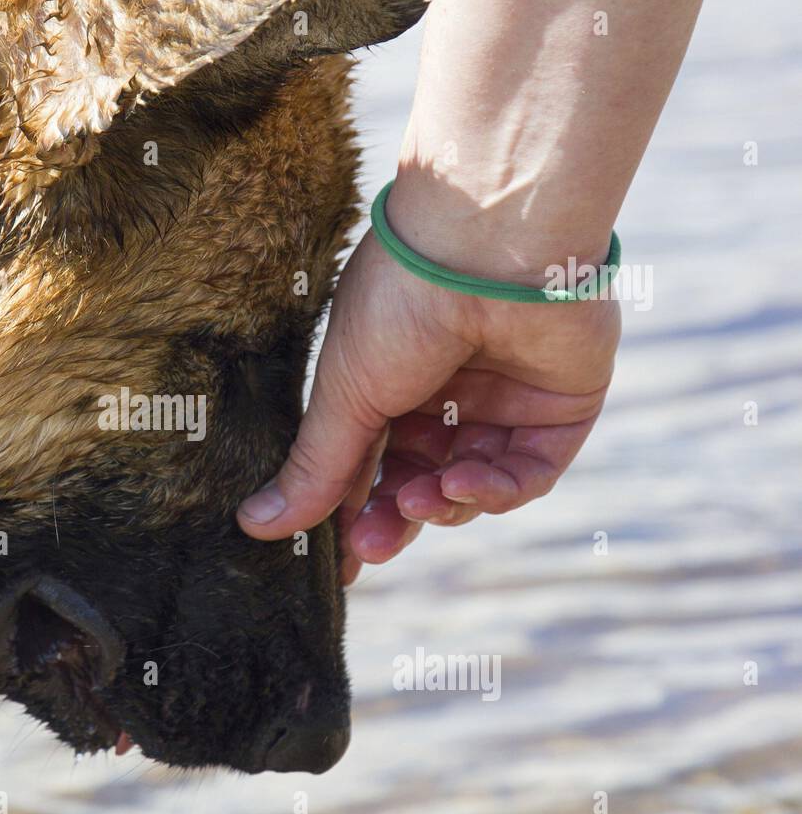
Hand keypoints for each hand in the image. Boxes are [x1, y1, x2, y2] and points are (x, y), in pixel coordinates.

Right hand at [237, 232, 620, 584]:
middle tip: (372, 548)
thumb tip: (255, 529)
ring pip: (472, 486)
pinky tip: (465, 485)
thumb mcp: (344, 395)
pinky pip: (528, 473)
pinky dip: (497, 491)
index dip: (353, 515)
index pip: (370, 467)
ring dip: (444, 505)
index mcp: (389, 386)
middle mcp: (446, 396)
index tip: (336, 565)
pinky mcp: (559, 409)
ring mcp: (504, 404)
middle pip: (420, 484)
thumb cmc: (400, 306)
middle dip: (396, 520)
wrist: (485, 248)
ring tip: (420, 501)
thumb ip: (316, 469)